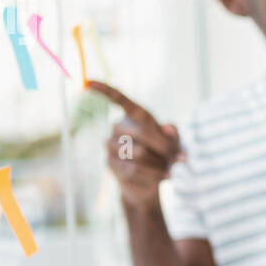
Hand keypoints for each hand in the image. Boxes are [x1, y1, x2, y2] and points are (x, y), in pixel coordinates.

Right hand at [87, 80, 184, 210]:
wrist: (151, 183)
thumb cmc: (164, 156)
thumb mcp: (174, 142)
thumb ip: (174, 134)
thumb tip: (169, 128)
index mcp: (133, 116)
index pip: (119, 99)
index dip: (105, 90)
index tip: (88, 82)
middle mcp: (118, 127)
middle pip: (142, 133)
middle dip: (164, 148)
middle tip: (177, 158)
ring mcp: (110, 145)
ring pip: (140, 153)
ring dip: (159, 163)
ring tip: (166, 167)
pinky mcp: (110, 164)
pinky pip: (135, 169)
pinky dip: (154, 174)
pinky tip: (162, 176)